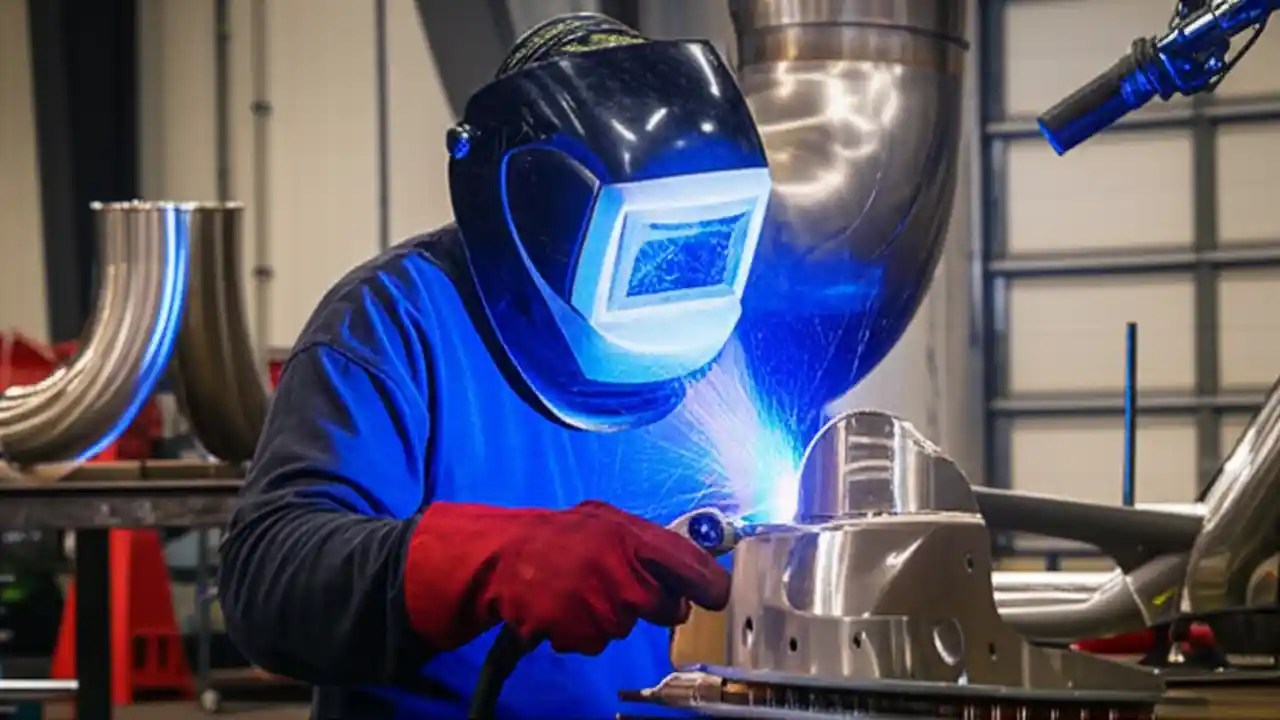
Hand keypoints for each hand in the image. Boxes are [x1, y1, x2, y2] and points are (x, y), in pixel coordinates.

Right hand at [403, 500, 730, 654]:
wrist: (503, 560)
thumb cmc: (558, 537)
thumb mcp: (605, 519)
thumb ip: (647, 539)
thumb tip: (691, 560)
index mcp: (631, 538)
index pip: (691, 567)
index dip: (710, 585)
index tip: (717, 594)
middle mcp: (622, 574)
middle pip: (667, 608)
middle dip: (656, 603)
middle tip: (629, 586)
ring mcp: (601, 608)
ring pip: (630, 625)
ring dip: (615, 613)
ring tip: (585, 588)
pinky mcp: (580, 634)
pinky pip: (599, 640)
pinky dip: (587, 628)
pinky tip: (570, 605)